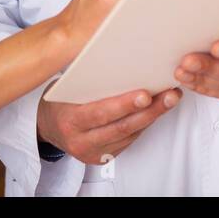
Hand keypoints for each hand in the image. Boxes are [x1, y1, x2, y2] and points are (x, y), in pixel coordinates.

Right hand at [36, 87, 180, 164]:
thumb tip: (123, 60)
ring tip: (170, 99)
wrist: (47, 126)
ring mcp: (92, 152)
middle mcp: (80, 140)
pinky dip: (143, 124)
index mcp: (69, 120)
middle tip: (169, 95)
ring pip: (128, 135)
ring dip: (152, 117)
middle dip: (148, 111)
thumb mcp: (68, 88)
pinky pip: (128, 140)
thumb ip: (89, 82)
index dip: (124, 105)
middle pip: (120, 127)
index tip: (146, 94)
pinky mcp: (102, 157)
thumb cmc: (61, 100)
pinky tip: (156, 110)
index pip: (100, 113)